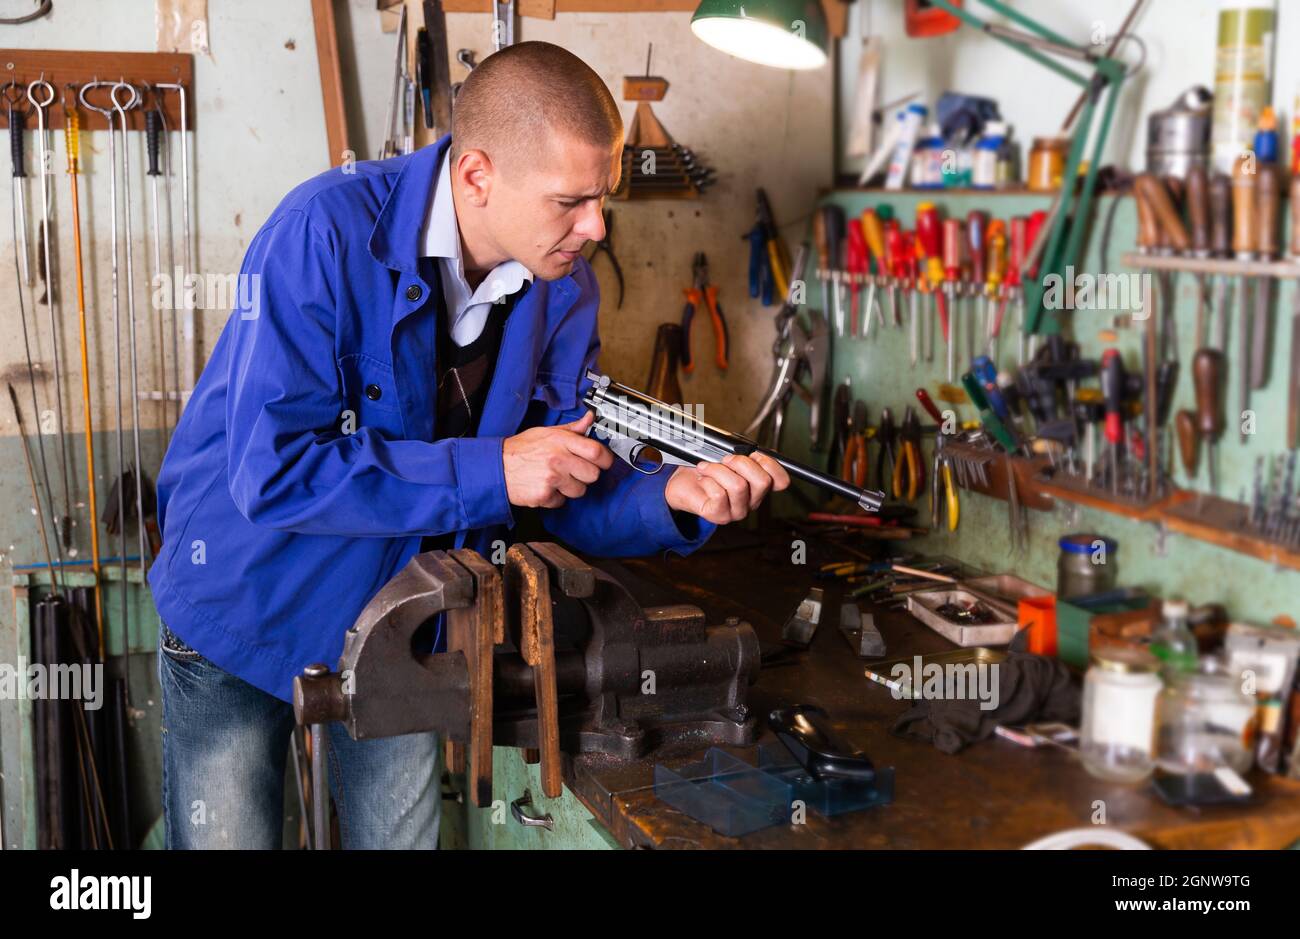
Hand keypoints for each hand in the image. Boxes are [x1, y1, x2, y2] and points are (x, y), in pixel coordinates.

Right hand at [503, 411, 613, 508]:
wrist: (495, 467)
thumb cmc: (520, 450)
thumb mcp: (545, 432)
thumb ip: (571, 429)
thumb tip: (589, 419)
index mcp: (561, 441)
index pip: (597, 452)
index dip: (605, 459)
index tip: (603, 461)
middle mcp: (558, 459)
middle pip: (593, 474)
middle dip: (586, 475)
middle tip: (574, 471)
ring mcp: (552, 478)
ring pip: (580, 491)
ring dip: (571, 488)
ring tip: (556, 479)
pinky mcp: (544, 495)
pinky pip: (562, 501)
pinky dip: (555, 498)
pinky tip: (545, 487)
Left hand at [663, 453, 790, 524]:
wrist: (680, 481)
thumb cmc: (706, 469)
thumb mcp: (728, 457)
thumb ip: (745, 454)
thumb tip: (751, 449)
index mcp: (758, 487)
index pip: (782, 481)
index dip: (770, 463)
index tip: (753, 454)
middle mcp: (751, 501)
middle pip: (763, 482)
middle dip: (742, 463)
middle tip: (726, 459)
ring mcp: (736, 511)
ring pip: (739, 486)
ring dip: (719, 470)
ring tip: (708, 467)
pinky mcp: (718, 515)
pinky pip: (720, 494)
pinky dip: (708, 479)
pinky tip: (702, 478)